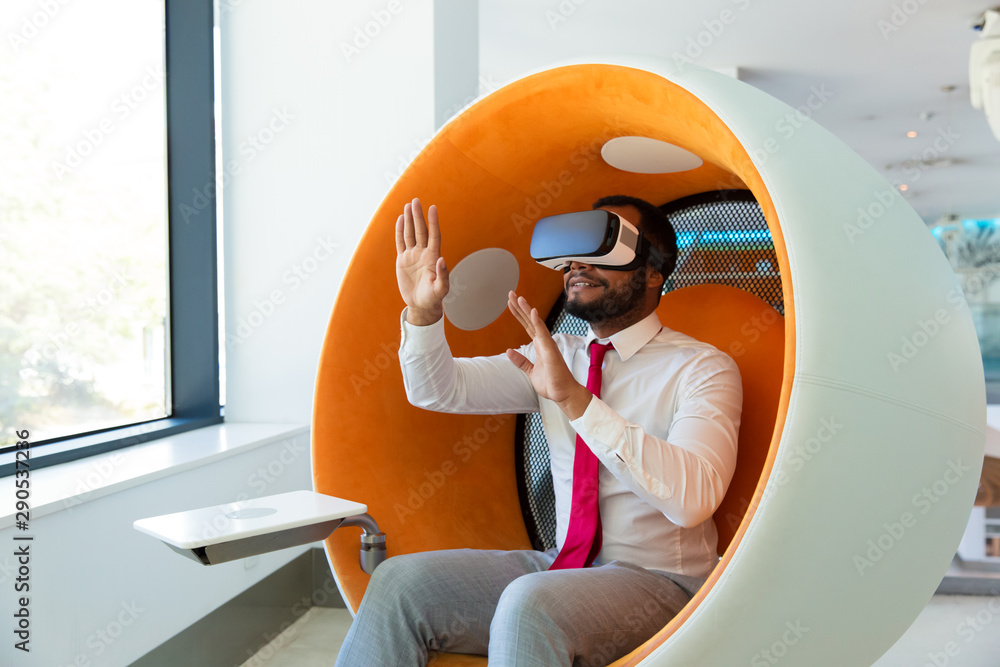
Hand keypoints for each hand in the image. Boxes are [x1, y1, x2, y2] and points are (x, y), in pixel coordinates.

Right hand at [395, 198, 448, 325]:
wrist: (421, 305)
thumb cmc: (433, 298)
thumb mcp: (441, 289)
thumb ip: (443, 276)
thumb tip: (442, 260)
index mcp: (433, 257)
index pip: (434, 235)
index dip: (433, 222)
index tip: (433, 208)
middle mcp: (423, 253)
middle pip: (420, 230)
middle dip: (418, 216)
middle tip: (416, 201)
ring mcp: (413, 255)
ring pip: (410, 233)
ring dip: (409, 220)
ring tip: (408, 205)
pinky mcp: (403, 260)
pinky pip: (400, 242)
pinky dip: (399, 231)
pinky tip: (400, 219)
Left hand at [505, 291, 592, 419]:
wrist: (563, 394)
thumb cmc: (552, 383)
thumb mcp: (530, 371)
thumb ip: (521, 361)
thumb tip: (509, 351)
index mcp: (540, 345)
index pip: (527, 325)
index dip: (519, 314)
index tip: (511, 303)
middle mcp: (544, 342)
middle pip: (530, 321)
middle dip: (520, 307)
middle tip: (511, 293)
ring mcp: (548, 345)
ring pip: (536, 324)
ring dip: (528, 310)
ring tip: (519, 298)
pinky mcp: (551, 351)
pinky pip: (543, 334)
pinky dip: (538, 322)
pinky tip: (533, 312)